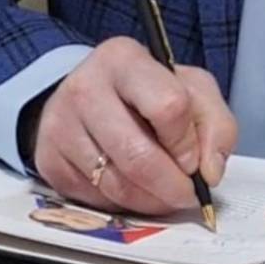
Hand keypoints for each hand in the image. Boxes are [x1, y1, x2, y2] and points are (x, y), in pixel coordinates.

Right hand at [30, 35, 234, 218]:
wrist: (91, 97)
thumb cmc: (147, 93)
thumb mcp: (192, 91)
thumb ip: (216, 126)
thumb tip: (210, 173)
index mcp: (123, 59)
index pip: (169, 107)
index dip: (187, 143)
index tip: (193, 158)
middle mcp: (84, 87)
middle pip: (138, 156)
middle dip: (172, 186)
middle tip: (186, 194)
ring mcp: (60, 125)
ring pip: (115, 185)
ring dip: (150, 201)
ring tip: (163, 194)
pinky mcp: (48, 159)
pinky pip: (94, 198)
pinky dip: (123, 204)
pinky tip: (133, 189)